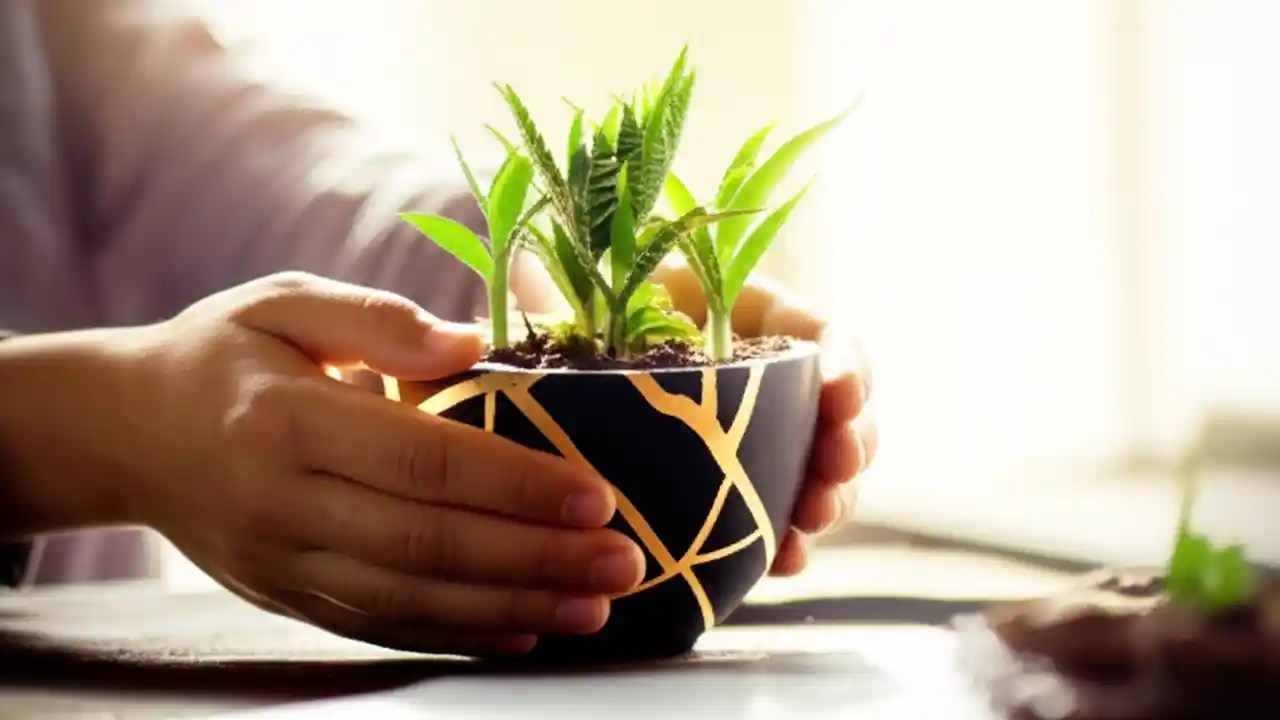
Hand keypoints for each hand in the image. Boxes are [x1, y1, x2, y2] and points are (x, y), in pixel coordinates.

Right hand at [0, 272, 644, 655]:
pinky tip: (524, 633)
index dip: (516, 483)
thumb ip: (378, 318)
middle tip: (624, 564)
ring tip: (594, 607)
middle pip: (429, 543)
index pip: (423, 461)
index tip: (597, 496)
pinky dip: (458, 634)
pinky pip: (382, 625)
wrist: (128, 434)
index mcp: (285, 418)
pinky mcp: (286, 595)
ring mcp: (282, 561)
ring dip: (513, 608)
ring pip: (413, 599)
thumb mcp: (285, 302)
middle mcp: (282, 502)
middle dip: (536, 559)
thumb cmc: (224, 354)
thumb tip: (475, 341)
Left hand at [652, 262, 876, 576]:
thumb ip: (653, 304)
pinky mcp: (753, 495)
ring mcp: (777, 446)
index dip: (847, 369)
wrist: (597, 361)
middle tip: (838, 464)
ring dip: (832, 498)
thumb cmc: (621, 309)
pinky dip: (788, 545)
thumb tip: (642, 327)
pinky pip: (784, 525)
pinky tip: (782, 558)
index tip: (843, 394)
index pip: (832, 344)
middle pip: (846, 419)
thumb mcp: (639, 290)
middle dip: (850, 443)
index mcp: (773, 325)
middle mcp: (788, 390)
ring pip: (828, 478)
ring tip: (814, 515)